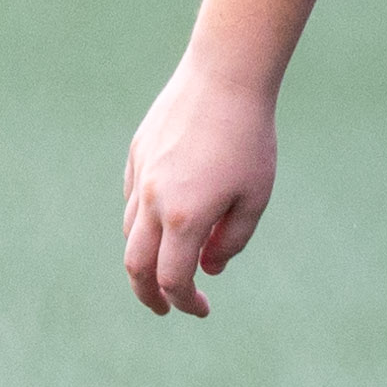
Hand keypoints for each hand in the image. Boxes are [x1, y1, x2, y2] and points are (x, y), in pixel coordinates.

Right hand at [122, 61, 277, 316]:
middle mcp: (153, 201)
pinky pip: (133, 199)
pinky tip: (166, 217)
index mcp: (184, 218)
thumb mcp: (255, 196)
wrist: (225, 77)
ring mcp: (140, 176)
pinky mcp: (137, 154)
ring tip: (171, 260)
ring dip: (146, 254)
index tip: (201, 309)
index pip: (172, 279)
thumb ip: (231, 240)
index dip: (184, 302)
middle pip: (135, 266)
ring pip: (131, 231)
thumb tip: (207, 268)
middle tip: (164, 307)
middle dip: (148, 294)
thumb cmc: (249, 138)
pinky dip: (143, 220)